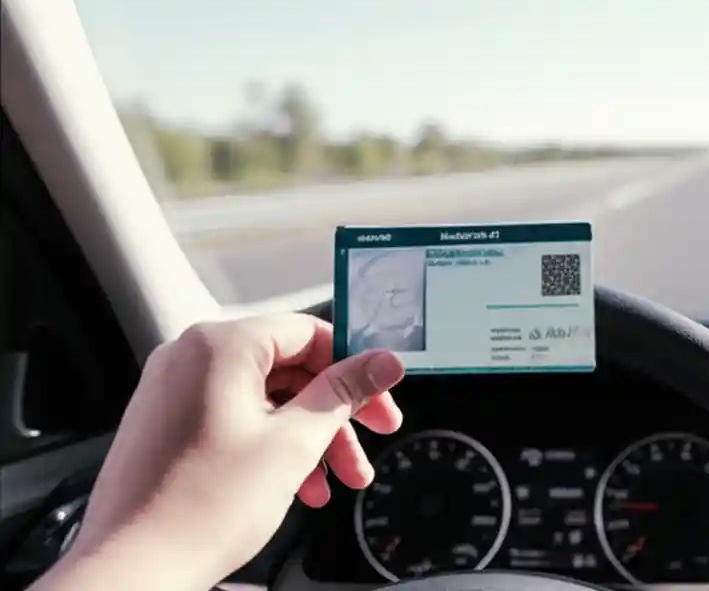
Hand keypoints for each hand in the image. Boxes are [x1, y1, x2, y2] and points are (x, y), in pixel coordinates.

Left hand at [35, 314, 406, 590]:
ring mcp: (173, 391)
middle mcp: (190, 357)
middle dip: (335, 414)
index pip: (308, 332)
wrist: (132, 568)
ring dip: (308, 437)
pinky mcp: (165, 424)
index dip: (353, 367)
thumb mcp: (295, 443)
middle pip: (289, 369)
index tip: (381, 396)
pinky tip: (296, 484)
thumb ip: (343, 393)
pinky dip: (270, 445)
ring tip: (334, 483)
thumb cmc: (203, 508)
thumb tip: (384, 361)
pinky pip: (234, 418)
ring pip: (265, 399)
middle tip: (370, 444)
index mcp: (220, 346)